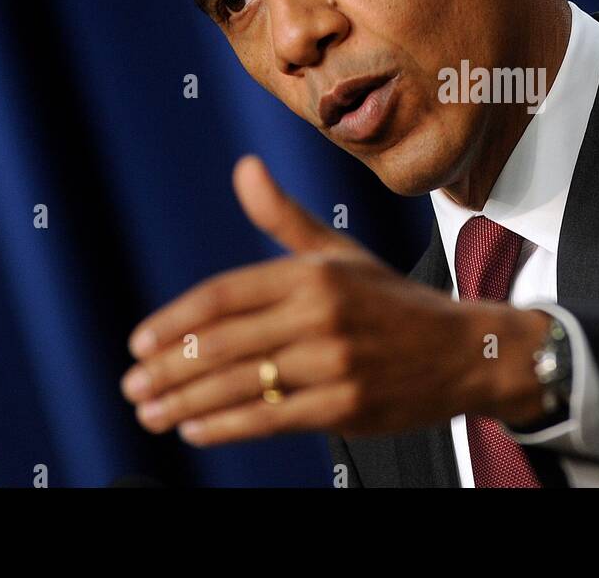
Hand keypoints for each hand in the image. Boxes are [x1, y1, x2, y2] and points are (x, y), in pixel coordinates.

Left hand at [120, 155, 551, 445]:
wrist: (465, 351)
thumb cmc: (393, 302)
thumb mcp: (340, 254)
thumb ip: (284, 218)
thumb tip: (244, 167)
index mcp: (315, 273)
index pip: (225, 295)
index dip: (176, 322)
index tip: (139, 344)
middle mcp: (322, 314)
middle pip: (224, 344)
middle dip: (169, 369)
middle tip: (133, 386)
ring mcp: (335, 363)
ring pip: (241, 385)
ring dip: (186, 403)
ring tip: (151, 413)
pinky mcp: (347, 406)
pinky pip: (272, 420)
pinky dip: (227, 426)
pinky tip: (197, 430)